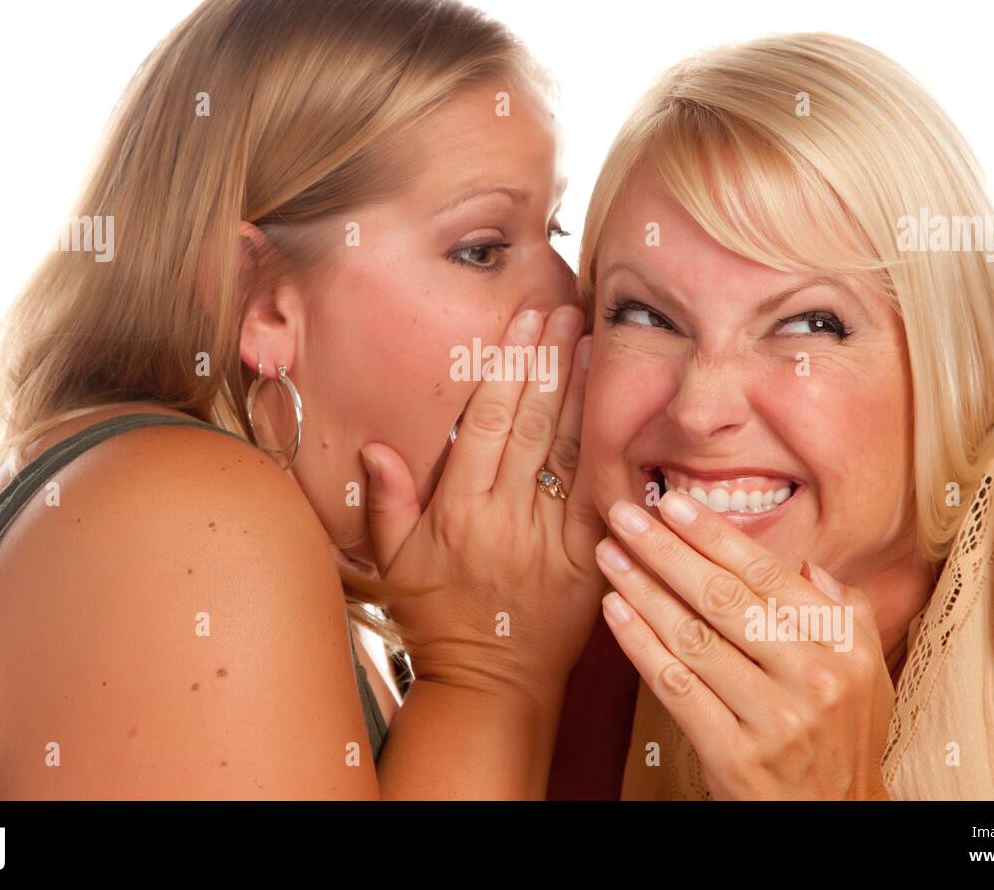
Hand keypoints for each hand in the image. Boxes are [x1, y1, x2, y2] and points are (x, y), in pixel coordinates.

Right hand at [359, 304, 606, 705]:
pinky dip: (608, 451)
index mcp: (457, 513)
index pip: (483, 424)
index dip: (505, 368)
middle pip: (528, 425)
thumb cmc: (438, 619)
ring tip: (590, 340)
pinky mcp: (587, 559)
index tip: (520, 324)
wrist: (491, 685)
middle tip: (562, 309)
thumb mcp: (393, 564)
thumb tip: (376, 447)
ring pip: (566, 451)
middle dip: (545, 361)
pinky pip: (599, 497)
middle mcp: (505, 518)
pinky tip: (616, 410)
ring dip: (579, 391)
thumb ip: (387, 503)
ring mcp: (550, 539)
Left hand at [596, 490, 893, 799]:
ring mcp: (772, 718)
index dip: (714, 535)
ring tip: (610, 556)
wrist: (840, 823)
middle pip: (722, 597)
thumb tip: (807, 566)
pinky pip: (675, 687)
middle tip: (625, 515)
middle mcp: (811, 676)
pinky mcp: (733, 755)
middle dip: (665, 550)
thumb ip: (843, 613)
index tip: (673, 503)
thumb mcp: (867, 672)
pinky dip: (640, 644)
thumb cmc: (843, 739)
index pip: (767, 575)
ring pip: (692, 637)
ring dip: (642, 589)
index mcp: (840, 646)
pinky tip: (615, 611)